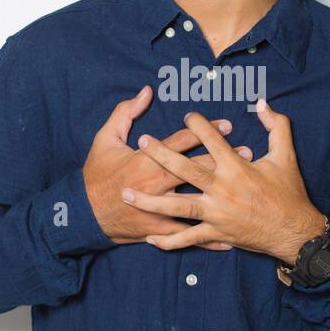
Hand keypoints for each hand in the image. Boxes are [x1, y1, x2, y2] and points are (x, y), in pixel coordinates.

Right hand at [83, 86, 252, 247]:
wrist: (82, 213)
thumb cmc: (96, 174)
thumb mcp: (106, 139)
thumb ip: (126, 112)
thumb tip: (146, 91)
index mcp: (146, 160)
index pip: (181, 142)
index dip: (204, 131)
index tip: (226, 125)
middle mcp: (156, 183)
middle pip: (196, 168)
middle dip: (223, 158)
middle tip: (247, 151)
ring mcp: (159, 207)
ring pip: (196, 199)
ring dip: (222, 193)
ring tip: (244, 186)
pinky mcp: (158, 228)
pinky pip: (186, 234)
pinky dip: (207, 237)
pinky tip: (229, 238)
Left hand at [121, 97, 325, 261]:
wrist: (294, 231)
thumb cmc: (289, 192)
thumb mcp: (286, 155)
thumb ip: (276, 125)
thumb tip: (262, 103)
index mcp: (236, 168)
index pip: (211, 140)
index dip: (198, 124)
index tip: (186, 115)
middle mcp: (222, 189)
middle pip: (184, 169)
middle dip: (160, 155)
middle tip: (143, 142)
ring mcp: (216, 214)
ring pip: (177, 206)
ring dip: (150, 200)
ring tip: (128, 193)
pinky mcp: (216, 233)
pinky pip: (188, 238)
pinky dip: (168, 240)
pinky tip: (150, 237)